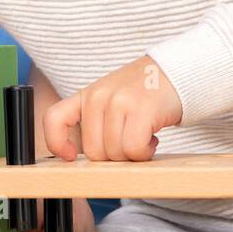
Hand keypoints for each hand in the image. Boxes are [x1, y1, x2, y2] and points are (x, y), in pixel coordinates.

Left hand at [44, 55, 182, 161]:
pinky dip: (145, 152)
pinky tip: (152, 139)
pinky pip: (134, 149)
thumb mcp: (111, 99)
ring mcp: (119, 102)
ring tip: (144, 136)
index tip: (70, 156)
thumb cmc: (145, 92)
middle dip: (115, 156)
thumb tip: (87, 159)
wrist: (178, 72)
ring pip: (115, 153)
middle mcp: (98, 97)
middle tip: (131, 140)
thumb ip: (96, 121)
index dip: (57, 143)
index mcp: (87, 95)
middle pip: (94, 152)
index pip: (54, 118)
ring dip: (133, 154)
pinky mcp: (141, 110)